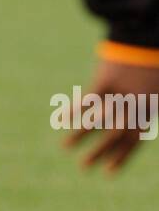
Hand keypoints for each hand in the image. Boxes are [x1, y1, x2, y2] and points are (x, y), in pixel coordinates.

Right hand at [63, 58, 158, 172]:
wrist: (143, 38)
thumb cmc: (150, 63)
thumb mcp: (155, 89)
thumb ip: (144, 108)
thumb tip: (129, 125)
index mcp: (148, 110)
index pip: (133, 140)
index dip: (121, 157)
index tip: (107, 173)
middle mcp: (134, 106)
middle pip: (115, 135)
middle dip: (98, 153)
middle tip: (83, 167)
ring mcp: (120, 94)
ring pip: (98, 120)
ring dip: (81, 135)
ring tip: (65, 147)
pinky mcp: (105, 81)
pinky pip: (87, 101)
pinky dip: (73, 110)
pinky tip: (60, 118)